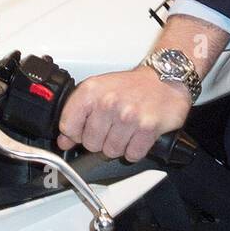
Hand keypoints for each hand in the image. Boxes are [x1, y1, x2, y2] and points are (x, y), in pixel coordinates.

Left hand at [56, 67, 190, 163]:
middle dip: (100, 140)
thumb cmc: (131, 85)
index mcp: (91, 91)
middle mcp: (108, 102)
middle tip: (112, 127)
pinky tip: (137, 135)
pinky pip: (132, 154)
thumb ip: (77, 115)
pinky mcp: (147, 128)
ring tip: (126, 129)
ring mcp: (128, 116)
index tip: (85, 129)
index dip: (76, 133)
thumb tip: (64, 141)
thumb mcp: (98, 91)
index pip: (68, 127)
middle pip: (90, 143)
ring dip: (119, 145)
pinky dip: (135, 149)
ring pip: (111, 151)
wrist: (165, 76)